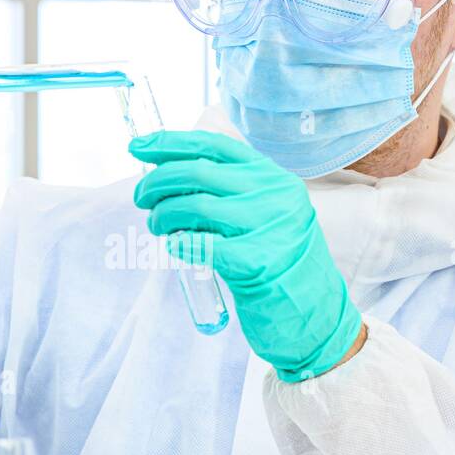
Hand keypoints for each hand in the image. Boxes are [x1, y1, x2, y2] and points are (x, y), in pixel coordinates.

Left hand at [131, 131, 363, 381]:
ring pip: (195, 205)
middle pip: (198, 171)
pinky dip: (180, 243)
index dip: (171, 143)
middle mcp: (274, 194)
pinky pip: (203, 244)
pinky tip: (176, 246)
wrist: (315, 312)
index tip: (138, 148)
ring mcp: (269, 226)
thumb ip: (230, 191)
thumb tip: (169, 175)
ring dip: (163, 214)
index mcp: (273, 177)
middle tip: (141, 198)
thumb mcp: (265, 213)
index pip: (214, 145)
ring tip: (158, 226)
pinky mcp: (258, 261)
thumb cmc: (279, 261)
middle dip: (158, 182)